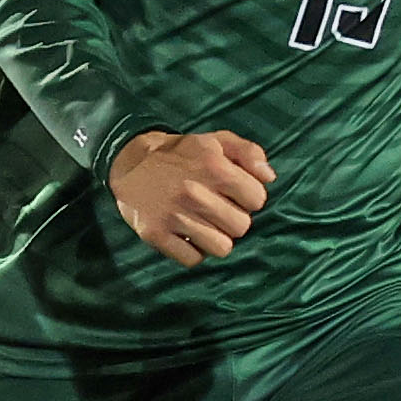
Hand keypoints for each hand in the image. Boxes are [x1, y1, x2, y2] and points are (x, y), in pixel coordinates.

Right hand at [108, 129, 273, 265]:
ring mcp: (173, 215)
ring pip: (221, 248)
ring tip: (204, 224)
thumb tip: (269, 178)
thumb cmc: (183, 154)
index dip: (249, 198)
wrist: (131, 162)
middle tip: (218, 210)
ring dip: (216, 238)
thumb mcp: (217, 141)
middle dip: (234, 219)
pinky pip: (193, 259)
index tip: (235, 194)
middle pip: (241, 227)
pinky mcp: (155, 234)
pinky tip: (187, 234)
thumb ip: (249, 152)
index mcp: (213, 166)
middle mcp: (194, 192)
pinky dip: (193, 251)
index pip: (257, 200)